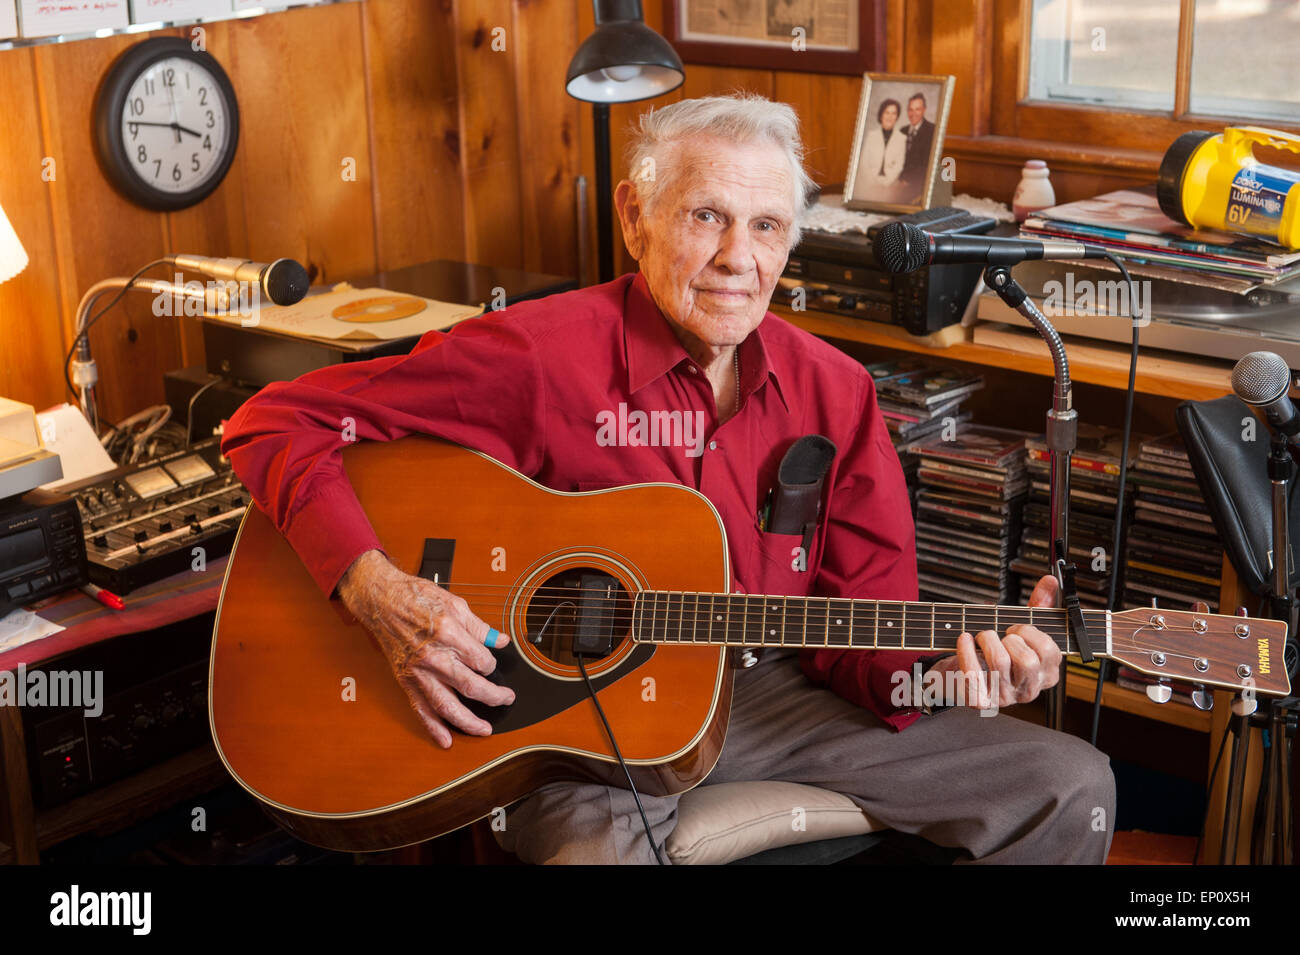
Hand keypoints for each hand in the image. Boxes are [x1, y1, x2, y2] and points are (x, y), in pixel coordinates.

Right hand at [336, 549, 514, 747]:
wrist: (381, 599)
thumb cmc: (416, 598)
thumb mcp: (455, 603)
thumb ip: (479, 627)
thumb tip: (500, 641)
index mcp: (448, 633)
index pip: (482, 660)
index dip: (492, 665)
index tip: (491, 664)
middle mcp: (433, 656)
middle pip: (470, 686)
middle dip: (493, 697)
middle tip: (506, 699)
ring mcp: (418, 671)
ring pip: (446, 705)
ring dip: (468, 722)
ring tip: (485, 730)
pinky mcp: (406, 680)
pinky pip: (420, 708)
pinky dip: (433, 727)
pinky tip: (446, 740)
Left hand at [929, 574, 1061, 709]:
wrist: (962, 676)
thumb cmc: (995, 652)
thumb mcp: (1020, 631)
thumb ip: (1038, 606)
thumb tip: (1050, 581)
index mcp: (1045, 675)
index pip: (1050, 651)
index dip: (1030, 633)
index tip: (1016, 628)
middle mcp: (1028, 690)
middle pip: (1028, 661)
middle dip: (1011, 638)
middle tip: (1000, 634)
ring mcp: (1005, 698)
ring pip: (1000, 663)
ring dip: (987, 639)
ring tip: (982, 636)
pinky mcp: (980, 701)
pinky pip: (973, 676)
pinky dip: (965, 651)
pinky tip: (964, 639)